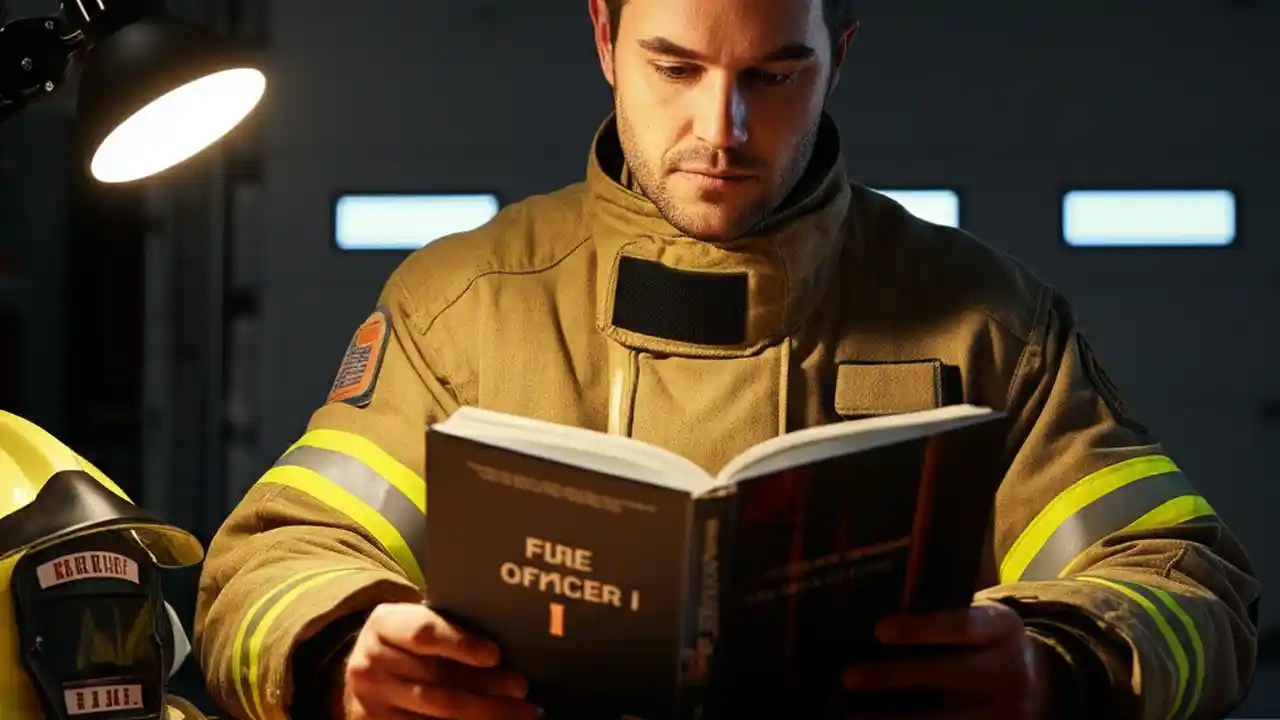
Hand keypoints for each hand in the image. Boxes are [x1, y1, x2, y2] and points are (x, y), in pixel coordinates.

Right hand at [339, 602, 539, 719]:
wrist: (367, 668)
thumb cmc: (408, 639)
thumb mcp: (420, 621)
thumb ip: (453, 628)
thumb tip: (506, 650)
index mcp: (384, 625)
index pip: (423, 633)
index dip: (461, 645)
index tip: (494, 655)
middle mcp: (370, 665)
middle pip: (437, 687)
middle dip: (486, 691)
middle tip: (522, 689)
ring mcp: (372, 703)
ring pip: (437, 716)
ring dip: (484, 716)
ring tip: (521, 713)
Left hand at [840, 601, 1052, 718]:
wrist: (1039, 685)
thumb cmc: (984, 646)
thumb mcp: (979, 623)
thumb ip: (941, 622)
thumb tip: (872, 624)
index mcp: (1002, 628)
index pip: (961, 626)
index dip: (920, 629)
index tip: (878, 630)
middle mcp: (1012, 669)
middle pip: (947, 673)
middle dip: (894, 676)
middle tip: (848, 676)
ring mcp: (1011, 710)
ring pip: (948, 718)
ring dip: (897, 719)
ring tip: (852, 715)